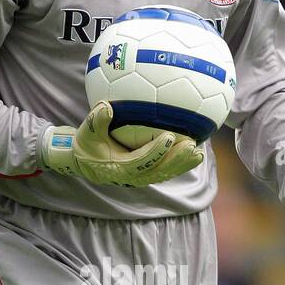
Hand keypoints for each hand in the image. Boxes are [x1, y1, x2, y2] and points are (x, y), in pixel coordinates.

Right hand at [41, 100, 203, 186]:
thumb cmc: (89, 144)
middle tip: (191, 146)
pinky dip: (181, 164)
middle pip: (159, 170)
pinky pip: (167, 171)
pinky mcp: (148, 174)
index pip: (141, 160)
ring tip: (198, 152)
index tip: (169, 136)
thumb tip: (107, 107)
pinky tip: (195, 154)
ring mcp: (142, 177)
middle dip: (176, 159)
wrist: (88, 162)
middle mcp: (133, 176)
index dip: (156, 151)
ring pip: (166, 173)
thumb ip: (96, 121)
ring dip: (183, 164)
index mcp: (119, 167)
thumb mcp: (86, 133)